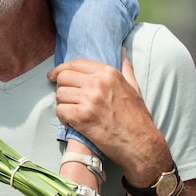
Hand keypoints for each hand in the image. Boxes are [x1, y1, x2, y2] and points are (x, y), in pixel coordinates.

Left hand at [48, 50, 171, 181]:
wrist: (141, 144)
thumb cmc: (138, 118)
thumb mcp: (134, 88)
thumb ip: (125, 68)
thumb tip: (121, 51)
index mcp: (109, 73)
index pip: (75, 63)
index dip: (61, 69)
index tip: (54, 76)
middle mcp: (98, 83)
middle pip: (63, 77)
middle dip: (61, 87)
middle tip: (67, 98)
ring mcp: (89, 99)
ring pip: (59, 94)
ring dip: (63, 104)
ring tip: (72, 112)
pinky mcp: (82, 116)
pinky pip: (60, 110)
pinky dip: (63, 118)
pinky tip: (72, 122)